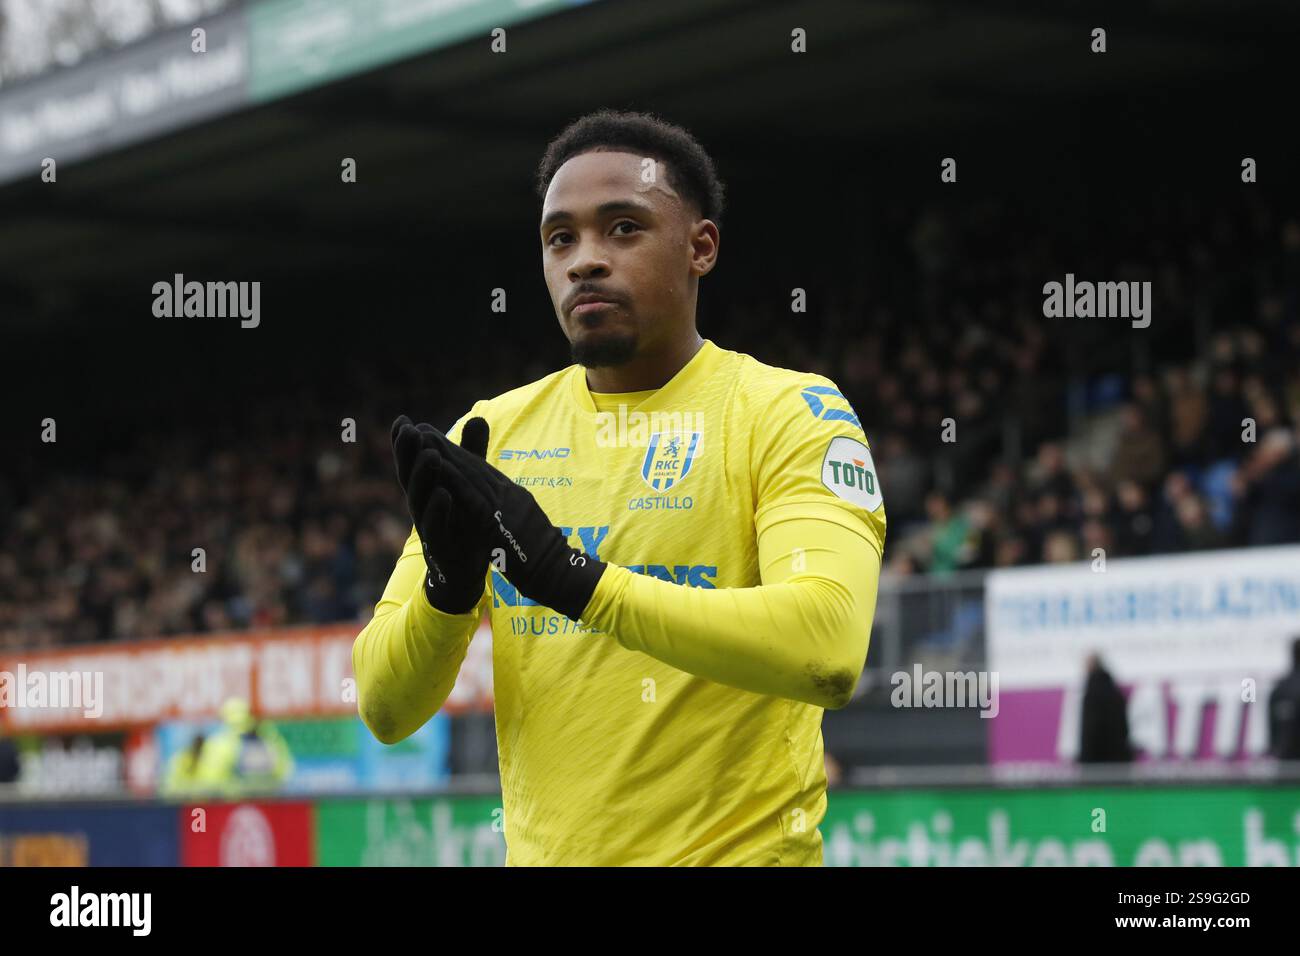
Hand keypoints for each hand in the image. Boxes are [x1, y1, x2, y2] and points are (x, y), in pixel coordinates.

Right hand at [391, 414, 492, 613]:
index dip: (405, 443)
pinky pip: (436, 528)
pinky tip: (444, 494)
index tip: (402, 419)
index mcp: (426, 490)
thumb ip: (471, 454)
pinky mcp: (440, 546)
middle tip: (408, 430)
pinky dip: (438, 511)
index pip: (413, 462)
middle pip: (410, 476)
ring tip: (431, 456)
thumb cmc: (464, 523)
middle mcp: (421, 506)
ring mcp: (428, 527)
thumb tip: (477, 417)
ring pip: (419, 500)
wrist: (466, 569)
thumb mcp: (469, 483)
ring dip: (424, 477)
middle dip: (407, 453)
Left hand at [422, 417, 605, 620]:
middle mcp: (510, 495)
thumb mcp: (528, 529)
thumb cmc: (547, 558)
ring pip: (469, 474)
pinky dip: (452, 478)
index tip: (439, 441)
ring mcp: (505, 505)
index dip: (461, 454)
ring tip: (422, 437)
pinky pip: (470, 495)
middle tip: (422, 429)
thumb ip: (514, 515)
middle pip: (474, 466)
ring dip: (444, 454)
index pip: (484, 472)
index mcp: (516, 498)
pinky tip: (436, 465)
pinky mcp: (496, 520)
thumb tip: (505, 510)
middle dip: (447, 446)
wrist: (558, 572)